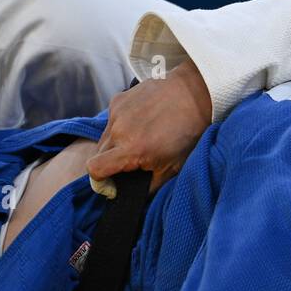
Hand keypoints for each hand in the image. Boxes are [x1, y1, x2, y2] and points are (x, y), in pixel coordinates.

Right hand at [87, 59, 212, 194]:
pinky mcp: (119, 100)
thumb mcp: (173, 167)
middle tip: (132, 162)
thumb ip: (149, 186)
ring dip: (116, 144)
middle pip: (98, 155)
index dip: (100, 182)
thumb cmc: (188, 132)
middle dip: (111, 163)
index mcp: (131, 149)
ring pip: (105, 137)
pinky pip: (112, 120)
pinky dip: (121, 126)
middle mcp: (119, 130)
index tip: (112, 184)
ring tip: (140, 140)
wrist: (196, 94)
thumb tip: (134, 197)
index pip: (94, 169)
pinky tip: (141, 123)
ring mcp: (117, 113)